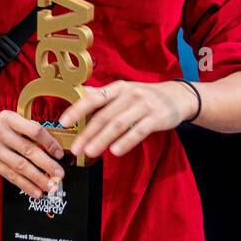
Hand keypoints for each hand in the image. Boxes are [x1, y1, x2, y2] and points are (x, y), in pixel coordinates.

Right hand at [0, 110, 66, 199]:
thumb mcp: (10, 121)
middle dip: (47, 164)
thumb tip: (52, 147)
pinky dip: (25, 185)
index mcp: (8, 118)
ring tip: (50, 186)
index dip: (49, 143)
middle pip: (28, 150)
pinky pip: (10, 176)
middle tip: (59, 174)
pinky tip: (35, 191)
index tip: (59, 153)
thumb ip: (28, 130)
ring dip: (38, 178)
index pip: (34, 130)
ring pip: (20, 166)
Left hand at [59, 80, 193, 160]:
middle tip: (75, 148)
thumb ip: (103, 96)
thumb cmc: (145, 97)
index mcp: (117, 88)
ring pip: (119, 124)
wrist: (178, 96)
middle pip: (104, 115)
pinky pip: (139, 131)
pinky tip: (115, 151)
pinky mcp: (156, 118)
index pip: (93, 98)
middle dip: (87, 133)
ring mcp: (143, 105)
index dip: (77, 109)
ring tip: (90, 152)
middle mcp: (129, 94)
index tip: (63, 121)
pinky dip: (126, 141)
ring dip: (102, 139)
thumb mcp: (124, 91)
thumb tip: (81, 95)